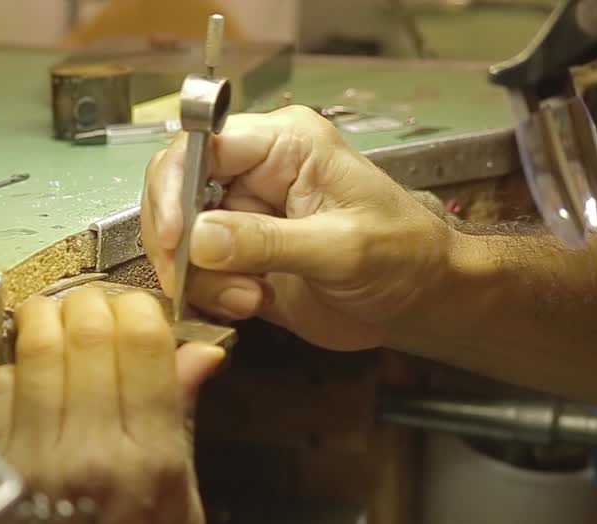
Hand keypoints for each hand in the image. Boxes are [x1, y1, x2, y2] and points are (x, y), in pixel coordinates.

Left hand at [0, 287, 225, 523]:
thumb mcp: (184, 495)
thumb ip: (181, 416)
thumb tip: (201, 348)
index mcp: (150, 459)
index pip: (142, 340)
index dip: (140, 306)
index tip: (138, 311)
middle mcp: (90, 453)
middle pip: (83, 330)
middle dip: (89, 303)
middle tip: (91, 309)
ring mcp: (32, 460)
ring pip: (33, 348)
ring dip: (45, 320)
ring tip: (55, 322)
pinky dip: (12, 367)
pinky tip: (27, 376)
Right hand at [142, 106, 462, 351]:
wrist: (422, 302)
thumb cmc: (403, 257)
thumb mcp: (341, 249)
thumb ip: (268, 242)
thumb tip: (199, 237)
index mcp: (283, 145)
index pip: (200, 145)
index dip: (174, 189)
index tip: (173, 239)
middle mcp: (256, 174)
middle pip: (176, 193)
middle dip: (180, 244)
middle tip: (197, 283)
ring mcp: (246, 217)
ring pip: (182, 240)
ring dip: (203, 278)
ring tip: (250, 299)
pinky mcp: (242, 258)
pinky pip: (199, 273)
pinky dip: (211, 296)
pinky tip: (252, 305)